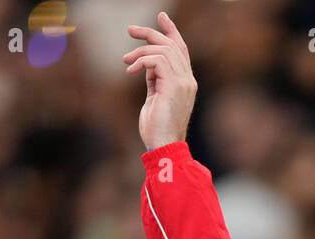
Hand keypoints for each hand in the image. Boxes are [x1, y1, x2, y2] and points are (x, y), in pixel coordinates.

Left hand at [124, 11, 196, 149]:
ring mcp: (183, 83)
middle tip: (130, 31)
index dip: (171, 31)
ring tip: (126, 63)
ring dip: (140, 52)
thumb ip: (154, 80)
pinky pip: (156, 60)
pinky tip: (130, 71)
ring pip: (163, 50)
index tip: (161, 17)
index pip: (181, 50)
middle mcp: (188, 80)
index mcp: (185, 83)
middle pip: (172, 45)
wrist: (163, 146)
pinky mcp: (174, 86)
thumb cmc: (157, 128)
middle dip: (150, 34)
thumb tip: (145, 64)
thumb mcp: (155, 98)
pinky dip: (140, 61)